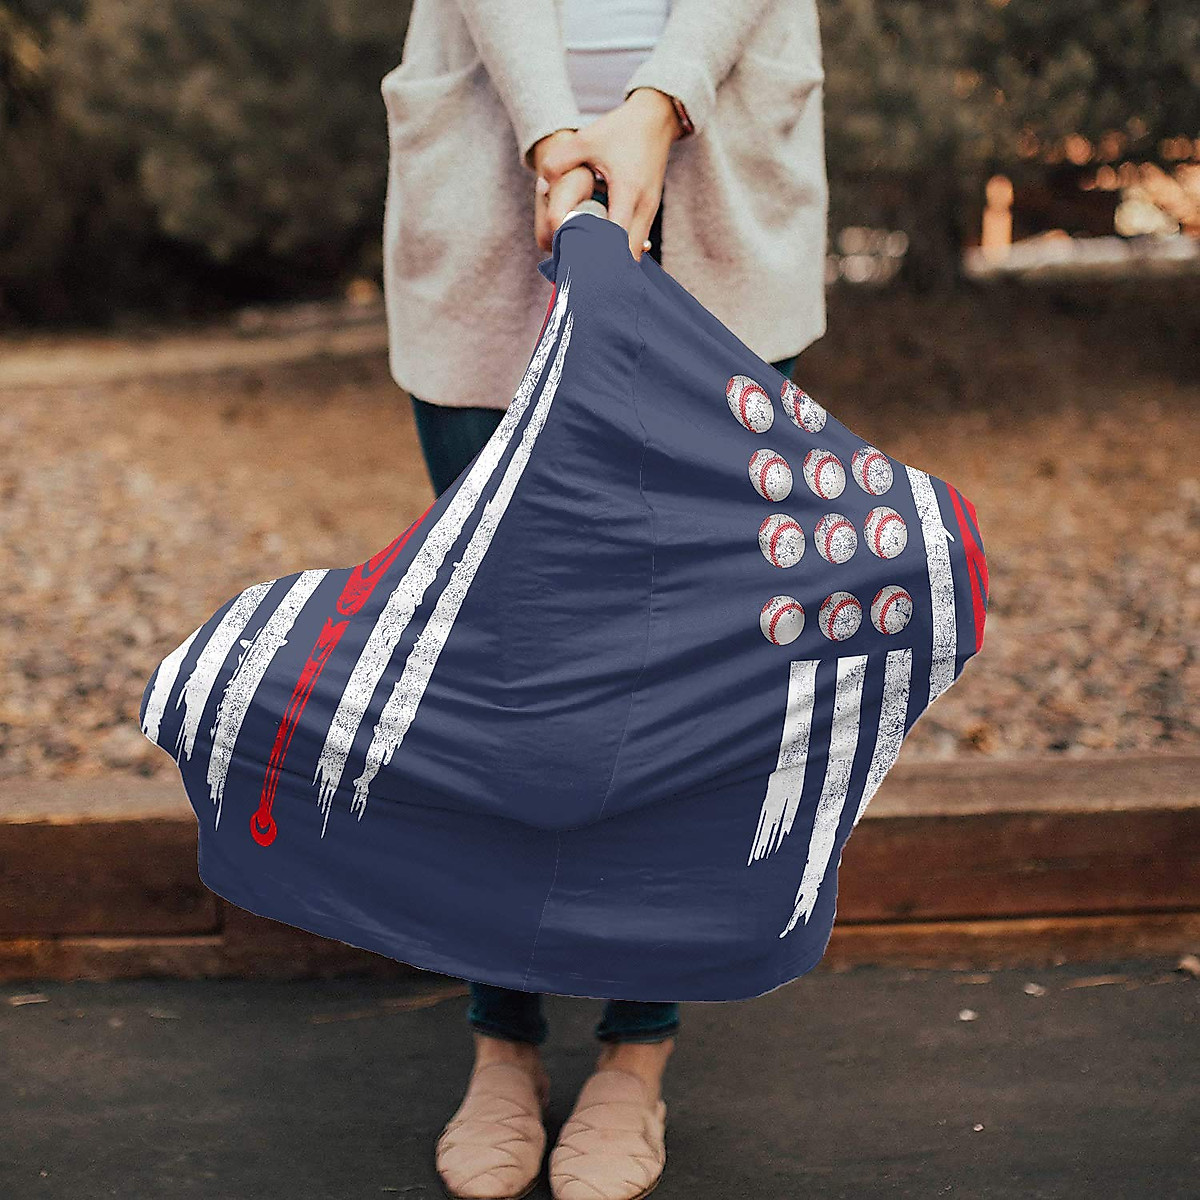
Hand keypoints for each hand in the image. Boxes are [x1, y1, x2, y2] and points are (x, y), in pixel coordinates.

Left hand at [535, 89, 681, 259]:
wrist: (655, 119)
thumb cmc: (620, 129)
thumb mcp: (586, 139)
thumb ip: (559, 161)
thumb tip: (541, 186)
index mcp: (627, 191)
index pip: (616, 239)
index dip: (598, 257)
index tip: (578, 266)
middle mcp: (643, 207)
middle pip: (629, 256)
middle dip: (607, 268)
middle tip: (580, 274)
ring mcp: (650, 211)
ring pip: (635, 252)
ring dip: (614, 261)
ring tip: (588, 267)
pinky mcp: (650, 211)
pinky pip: (637, 241)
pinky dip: (621, 250)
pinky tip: (601, 253)